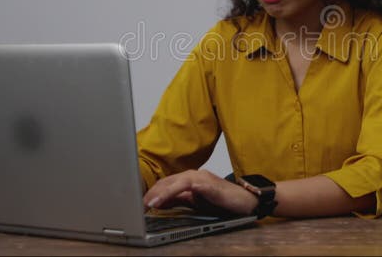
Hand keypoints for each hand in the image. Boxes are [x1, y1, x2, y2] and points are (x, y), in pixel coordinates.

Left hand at [142, 170, 258, 215]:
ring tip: (144, 204)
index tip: (136, 204)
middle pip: (165, 181)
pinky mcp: (206, 182)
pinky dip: (169, 192)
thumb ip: (179, 201)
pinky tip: (160, 200)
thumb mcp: (197, 203)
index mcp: (189, 179)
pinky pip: (183, 185)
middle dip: (148, 193)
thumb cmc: (224, 202)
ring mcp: (200, 177)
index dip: (149, 192)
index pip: (164, 184)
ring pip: (172, 182)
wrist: (248, 201)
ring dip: (156, 193)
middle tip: (133, 205)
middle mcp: (193, 175)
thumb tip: (159, 203)